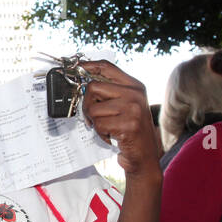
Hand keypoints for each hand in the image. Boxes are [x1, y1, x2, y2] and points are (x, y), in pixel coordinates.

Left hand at [77, 60, 159, 176]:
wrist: (145, 156)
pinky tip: (112, 135)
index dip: (88, 65)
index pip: (107, 67)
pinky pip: (98, 124)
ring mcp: (133, 109)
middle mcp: (135, 94)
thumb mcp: (126, 105)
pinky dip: (101, 133)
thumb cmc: (131, 130)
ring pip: (93, 108)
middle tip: (95, 116)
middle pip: (93, 87)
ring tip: (109, 127)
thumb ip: (110, 92)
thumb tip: (85, 82)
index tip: (76, 67)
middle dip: (87, 104)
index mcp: (135, 86)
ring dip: (95, 122)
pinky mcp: (128, 125)